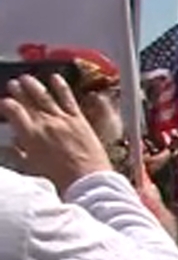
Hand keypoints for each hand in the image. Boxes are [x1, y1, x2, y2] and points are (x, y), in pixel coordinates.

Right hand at [0, 74, 112, 193]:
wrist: (88, 182)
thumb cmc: (59, 180)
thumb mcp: (30, 168)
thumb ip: (16, 154)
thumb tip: (7, 145)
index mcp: (30, 135)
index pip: (12, 110)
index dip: (6, 104)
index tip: (4, 104)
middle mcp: (45, 123)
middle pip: (27, 100)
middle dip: (17, 90)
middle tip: (13, 84)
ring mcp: (63, 120)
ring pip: (44, 96)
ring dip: (34, 85)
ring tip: (26, 78)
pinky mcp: (80, 121)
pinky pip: (69, 99)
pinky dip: (61, 87)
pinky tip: (55, 77)